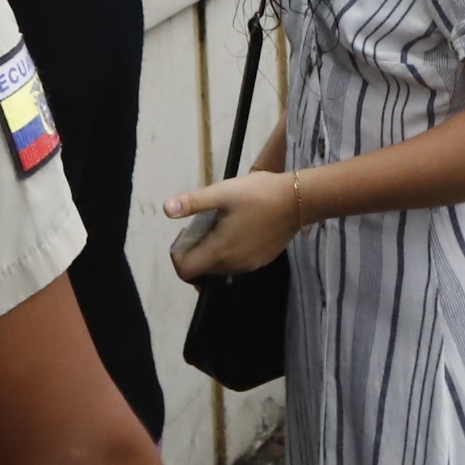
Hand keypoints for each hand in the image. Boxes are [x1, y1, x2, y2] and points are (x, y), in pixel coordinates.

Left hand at [163, 169, 302, 278]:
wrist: (298, 201)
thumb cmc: (258, 194)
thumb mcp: (222, 193)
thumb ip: (193, 202)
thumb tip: (166, 209)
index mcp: (220, 250)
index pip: (185, 271)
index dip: (178, 255)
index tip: (185, 233)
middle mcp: (232, 265)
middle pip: (201, 271)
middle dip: (194, 251)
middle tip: (202, 225)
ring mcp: (248, 266)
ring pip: (218, 268)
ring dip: (211, 252)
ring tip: (220, 225)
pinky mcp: (261, 261)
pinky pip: (235, 264)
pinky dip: (228, 252)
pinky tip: (238, 229)